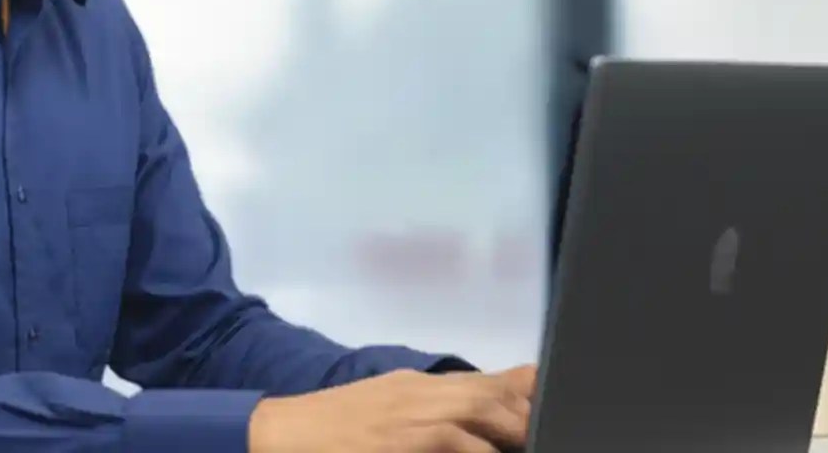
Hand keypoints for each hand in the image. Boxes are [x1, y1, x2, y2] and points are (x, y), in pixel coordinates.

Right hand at [249, 364, 537, 452]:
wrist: (277, 435)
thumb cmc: (332, 430)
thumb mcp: (387, 406)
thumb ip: (433, 409)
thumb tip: (477, 416)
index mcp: (416, 387)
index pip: (485, 382)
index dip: (525, 394)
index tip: (550, 412)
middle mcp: (416, 396)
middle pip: (488, 398)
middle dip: (523, 421)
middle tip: (544, 438)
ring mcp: (407, 419)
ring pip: (476, 416)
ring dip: (507, 435)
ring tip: (525, 448)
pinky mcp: (397, 443)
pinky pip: (450, 445)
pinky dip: (474, 452)